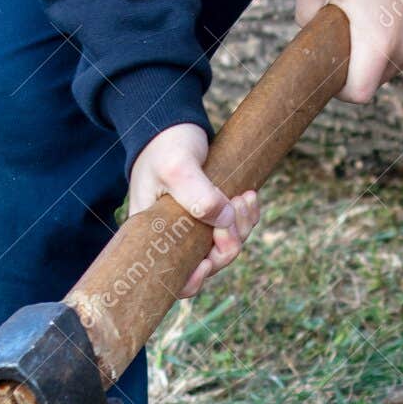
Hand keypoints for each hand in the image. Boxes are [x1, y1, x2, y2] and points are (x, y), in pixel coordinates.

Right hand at [128, 123, 260, 297]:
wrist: (172, 122)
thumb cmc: (165, 145)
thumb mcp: (177, 166)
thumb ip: (198, 195)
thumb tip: (226, 222)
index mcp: (153, 236)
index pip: (170, 279)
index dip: (192, 281)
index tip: (207, 262)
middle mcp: (173, 237)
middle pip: (207, 263)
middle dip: (228, 244)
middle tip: (235, 210)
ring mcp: (193, 227)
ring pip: (225, 246)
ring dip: (242, 227)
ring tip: (244, 197)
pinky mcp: (210, 214)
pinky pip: (234, 228)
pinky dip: (245, 216)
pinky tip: (248, 196)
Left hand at [296, 0, 402, 103]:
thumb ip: (303, 13)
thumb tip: (309, 29)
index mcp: (377, 44)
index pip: (360, 93)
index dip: (343, 91)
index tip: (335, 75)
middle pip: (376, 80)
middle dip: (358, 68)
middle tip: (346, 41)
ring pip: (392, 65)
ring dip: (377, 55)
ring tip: (367, 25)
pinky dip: (394, 40)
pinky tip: (385, 16)